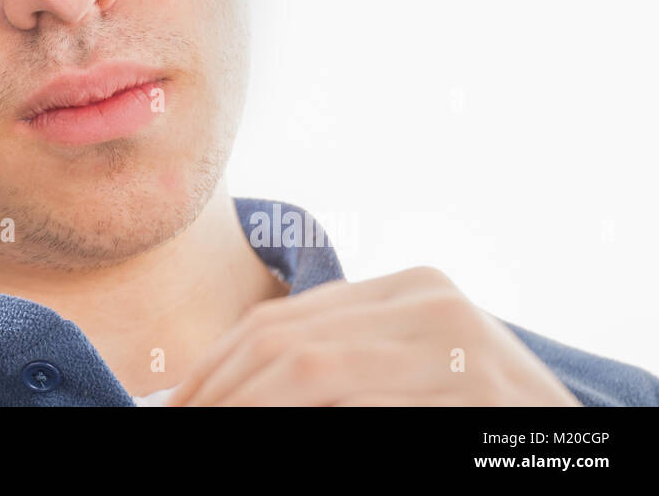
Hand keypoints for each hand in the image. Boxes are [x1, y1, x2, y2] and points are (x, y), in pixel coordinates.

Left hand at [164, 266, 581, 405]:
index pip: (277, 322)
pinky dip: (304, 431)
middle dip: (217, 394)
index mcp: (408, 288)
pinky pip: (360, 410)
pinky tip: (268, 445)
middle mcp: (434, 304)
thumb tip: (203, 397)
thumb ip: (323, 368)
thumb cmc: (472, 422)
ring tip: (206, 439)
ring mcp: (463, 348)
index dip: (211, 372)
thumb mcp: (396, 378)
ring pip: (310, 373)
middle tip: (175, 430)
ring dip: (246, 413)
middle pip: (283, 343)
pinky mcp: (479, 397)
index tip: (171, 411)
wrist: (572, 456)